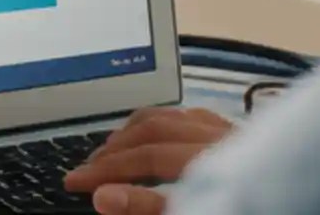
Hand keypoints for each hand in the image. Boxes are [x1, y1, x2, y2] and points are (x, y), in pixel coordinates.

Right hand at [65, 107, 233, 214]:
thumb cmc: (246, 208)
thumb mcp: (190, 214)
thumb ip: (147, 206)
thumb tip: (102, 195)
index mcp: (210, 157)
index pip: (147, 157)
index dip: (107, 169)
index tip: (74, 182)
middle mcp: (222, 137)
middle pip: (158, 128)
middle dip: (118, 147)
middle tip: (89, 167)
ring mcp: (235, 134)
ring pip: (177, 116)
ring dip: (139, 129)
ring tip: (114, 148)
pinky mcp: (244, 138)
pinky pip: (198, 117)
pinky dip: (169, 123)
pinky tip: (159, 134)